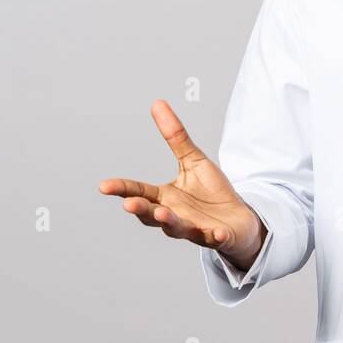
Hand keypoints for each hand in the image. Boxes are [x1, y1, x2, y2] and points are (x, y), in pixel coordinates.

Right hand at [98, 100, 266, 270]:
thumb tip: (157, 103)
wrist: (239, 218)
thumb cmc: (213, 192)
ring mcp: (195, 229)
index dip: (122, 189)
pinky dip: (214, 236)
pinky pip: (215, 238)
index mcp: (165, 198)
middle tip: (129, 204)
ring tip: (163, 214)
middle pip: (152, 215)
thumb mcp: (194, 161)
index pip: (139, 192)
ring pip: (178, 229)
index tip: (104, 186)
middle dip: (141, 210)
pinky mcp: (218, 237)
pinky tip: (217, 232)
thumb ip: (176, 137)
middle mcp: (174, 216)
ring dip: (169, 222)